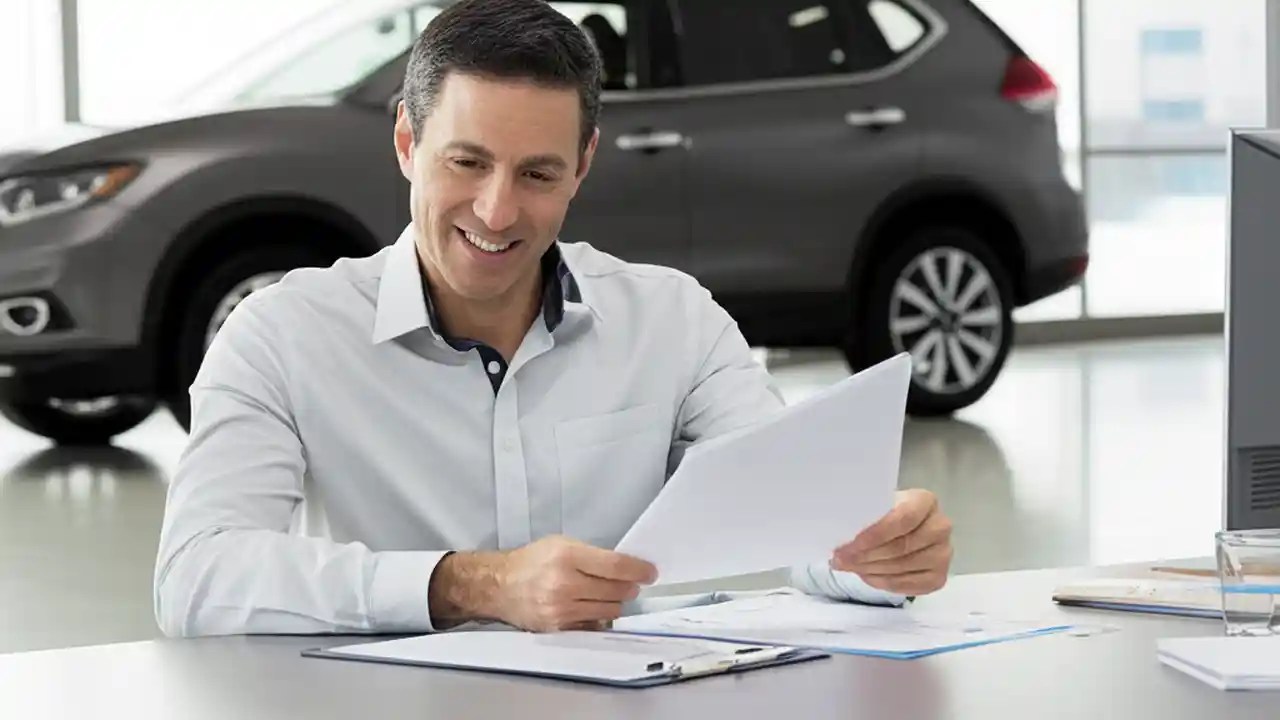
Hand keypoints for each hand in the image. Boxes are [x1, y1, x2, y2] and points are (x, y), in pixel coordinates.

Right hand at [494, 535, 656, 631]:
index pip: (615, 566)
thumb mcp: (562, 544)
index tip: (650, 573)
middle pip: (616, 591)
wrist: (499, 586)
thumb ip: (593, 555)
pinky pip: (594, 626)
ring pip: (609, 611)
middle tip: (631, 583)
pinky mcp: (558, 628)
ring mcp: (561, 609)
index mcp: (567, 556)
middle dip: (629, 587)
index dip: (638, 570)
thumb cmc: (533, 561)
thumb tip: (627, 568)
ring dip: (615, 603)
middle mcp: (564, 584)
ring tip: (609, 595)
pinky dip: (599, 618)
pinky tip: (593, 608)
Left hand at [830, 489, 952, 595]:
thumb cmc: (885, 513)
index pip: (903, 518)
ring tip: (851, 567)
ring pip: (904, 567)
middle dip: (866, 556)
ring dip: (872, 570)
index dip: (875, 534)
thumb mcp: (876, 505)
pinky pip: (910, 585)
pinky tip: (867, 576)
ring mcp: (943, 553)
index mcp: (925, 501)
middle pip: (902, 546)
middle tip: (841, 560)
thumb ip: (865, 515)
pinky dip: (884, 583)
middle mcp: (941, 526)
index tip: (850, 545)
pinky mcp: (939, 576)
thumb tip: (842, 535)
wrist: (900, 527)